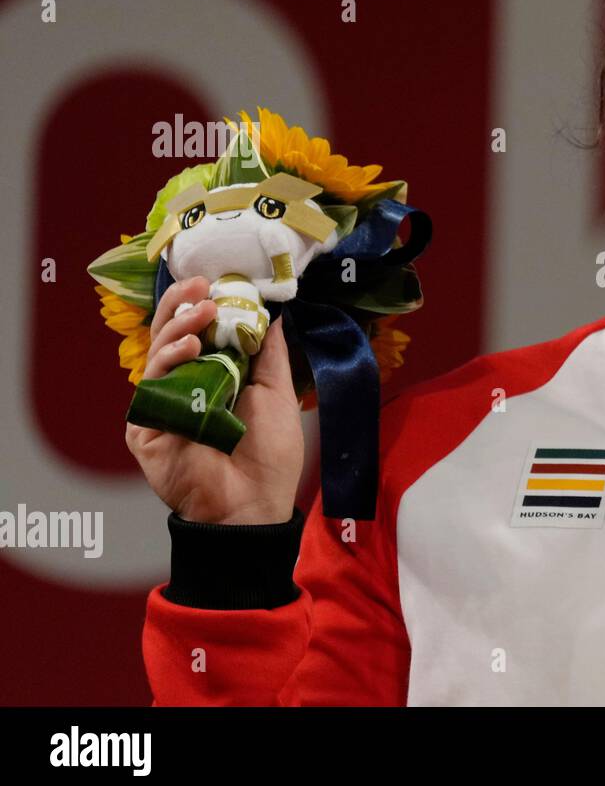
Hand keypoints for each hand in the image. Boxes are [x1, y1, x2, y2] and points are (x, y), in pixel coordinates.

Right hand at [124, 275, 304, 524]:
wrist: (255, 503)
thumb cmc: (269, 453)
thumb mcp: (276, 392)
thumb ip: (269, 352)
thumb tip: (273, 311)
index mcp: (214, 377)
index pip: (199, 332)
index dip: (204, 305)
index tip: (218, 282)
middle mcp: (184, 387)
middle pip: (171, 336)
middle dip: (184, 306)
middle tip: (201, 286)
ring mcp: (163, 405)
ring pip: (158, 354)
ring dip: (180, 327)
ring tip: (204, 312)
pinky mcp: (146, 426)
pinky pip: (151, 386)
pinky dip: (169, 361)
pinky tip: (191, 348)